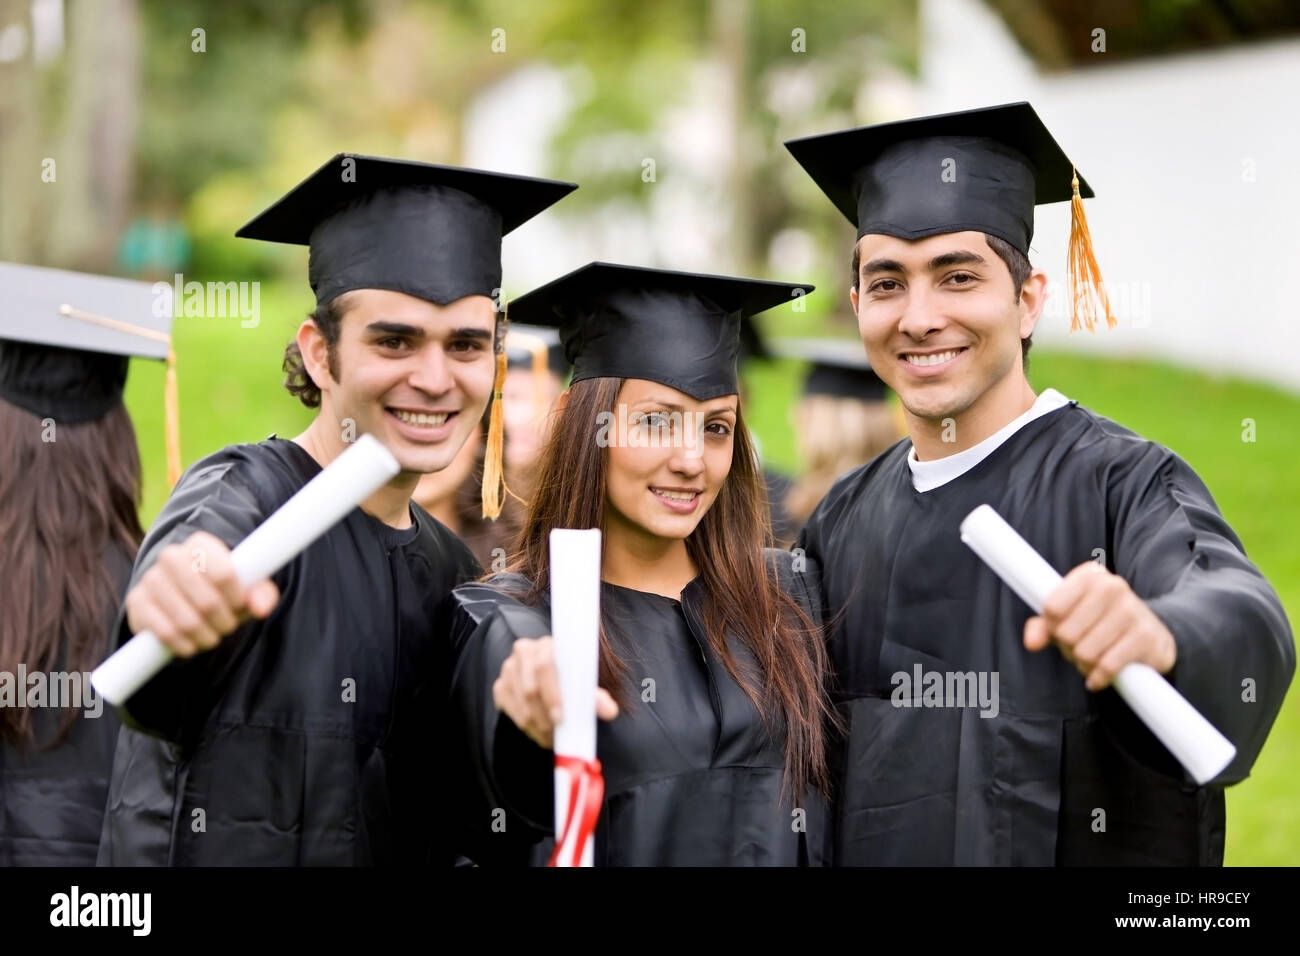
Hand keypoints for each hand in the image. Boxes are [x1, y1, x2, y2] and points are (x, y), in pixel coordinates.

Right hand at [124, 531, 279, 657]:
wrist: (180, 595)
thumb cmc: (221, 590)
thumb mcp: (245, 588)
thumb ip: (260, 593)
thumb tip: (262, 608)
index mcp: (201, 545)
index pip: (224, 574)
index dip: (237, 598)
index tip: (241, 607)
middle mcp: (171, 556)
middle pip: (207, 601)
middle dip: (224, 621)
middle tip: (228, 626)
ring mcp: (150, 579)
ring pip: (186, 621)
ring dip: (206, 636)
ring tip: (213, 635)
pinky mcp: (136, 602)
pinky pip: (165, 633)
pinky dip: (185, 645)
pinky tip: (193, 643)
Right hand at [492, 636, 618, 748]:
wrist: (552, 679)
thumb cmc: (570, 680)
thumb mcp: (584, 686)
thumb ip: (596, 697)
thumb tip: (609, 710)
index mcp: (548, 645)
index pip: (544, 666)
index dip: (552, 694)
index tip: (560, 718)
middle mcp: (524, 651)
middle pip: (530, 687)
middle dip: (543, 716)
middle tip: (555, 734)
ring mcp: (509, 668)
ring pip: (519, 702)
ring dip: (535, 724)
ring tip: (550, 737)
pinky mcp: (500, 685)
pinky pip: (508, 709)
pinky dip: (524, 725)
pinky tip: (538, 732)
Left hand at [1024, 562, 1176, 691]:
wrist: (1150, 634)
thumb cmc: (1099, 623)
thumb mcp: (1068, 618)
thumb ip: (1042, 626)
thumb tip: (1031, 642)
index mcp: (1089, 575)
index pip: (1051, 608)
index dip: (1051, 626)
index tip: (1061, 629)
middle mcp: (1112, 586)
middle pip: (1066, 633)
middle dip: (1068, 648)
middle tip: (1079, 648)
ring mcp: (1132, 610)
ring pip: (1085, 652)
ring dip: (1083, 664)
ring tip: (1091, 659)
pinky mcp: (1146, 637)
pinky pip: (1107, 666)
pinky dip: (1098, 677)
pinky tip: (1098, 676)